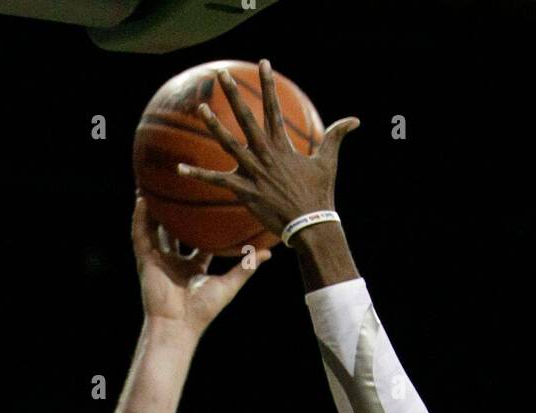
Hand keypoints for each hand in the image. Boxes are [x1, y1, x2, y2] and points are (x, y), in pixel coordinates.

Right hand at [132, 195, 270, 338]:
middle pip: (172, 229)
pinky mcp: (146, 260)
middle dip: (173, 210)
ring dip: (152, 207)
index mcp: (192, 266)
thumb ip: (246, 268)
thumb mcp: (229, 284)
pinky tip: (143, 199)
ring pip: (153, 227)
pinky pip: (140, 234)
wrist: (180, 325)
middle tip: (177, 187)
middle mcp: (174, 260)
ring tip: (152, 183)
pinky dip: (140, 217)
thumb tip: (268, 253)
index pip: (196, 239)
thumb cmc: (204, 310)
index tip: (205, 202)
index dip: (199, 223)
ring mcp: (159, 259)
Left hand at [177, 58, 358, 238]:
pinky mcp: (244, 190)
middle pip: (245, 118)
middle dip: (233, 94)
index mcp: (283, 146)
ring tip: (200, 109)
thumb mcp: (328, 162)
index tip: (263, 64)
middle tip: (221, 75)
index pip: (274, 108)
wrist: (310, 225)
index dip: (269, 84)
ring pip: (228, 143)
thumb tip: (354, 120)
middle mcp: (265, 154)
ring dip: (213, 126)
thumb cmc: (319, 195)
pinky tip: (180, 168)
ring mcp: (253, 172)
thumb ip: (336, 137)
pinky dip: (198, 175)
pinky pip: (217, 180)